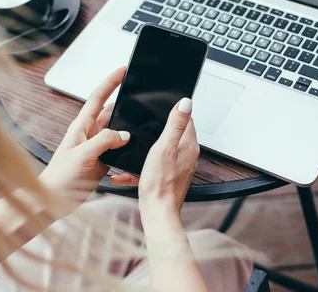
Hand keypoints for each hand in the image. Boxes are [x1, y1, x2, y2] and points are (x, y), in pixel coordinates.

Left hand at [38, 67, 129, 193]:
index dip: (110, 83)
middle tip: (141, 95)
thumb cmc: (59, 178)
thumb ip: (103, 141)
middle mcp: (90, 134)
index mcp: (81, 127)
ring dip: (128, 127)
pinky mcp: (103, 162)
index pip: (98, 98)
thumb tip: (124, 134)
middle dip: (125, 103)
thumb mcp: (82, 155)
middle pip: (111, 112)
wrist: (53, 201)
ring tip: (144, 122)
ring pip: (117, 131)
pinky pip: (119, 150)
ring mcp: (97, 148)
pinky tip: (137, 149)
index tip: (122, 71)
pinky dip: (128, 148)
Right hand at [110, 98, 198, 216]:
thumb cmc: (160, 183)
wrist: (157, 213)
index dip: (175, 110)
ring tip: (135, 148)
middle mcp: (187, 156)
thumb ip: (175, 124)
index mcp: (188, 146)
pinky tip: (128, 171)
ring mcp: (179, 167)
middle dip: (160, 128)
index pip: (187, 119)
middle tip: (146, 124)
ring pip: (164, 150)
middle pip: (175, 134)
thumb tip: (186, 103)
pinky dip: (143, 166)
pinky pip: (156, 167)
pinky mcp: (170, 178)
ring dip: (149, 148)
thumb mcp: (164, 147)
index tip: (163, 105)